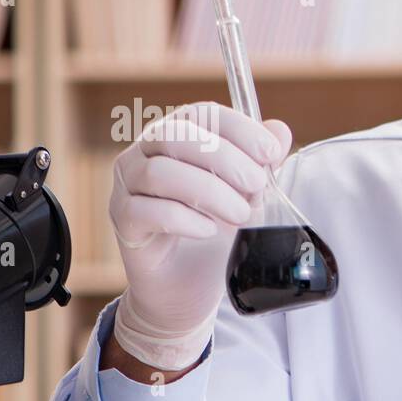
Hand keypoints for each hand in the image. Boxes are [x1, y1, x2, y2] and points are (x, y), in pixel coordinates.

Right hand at [108, 102, 291, 368]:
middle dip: (224, 158)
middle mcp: (144, 153)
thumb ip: (260, 162)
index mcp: (177, 136)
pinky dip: (184, 218)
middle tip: (256, 186)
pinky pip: (146, 210)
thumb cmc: (215, 233)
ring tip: (240, 216)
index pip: (202, 113)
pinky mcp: (122, 220)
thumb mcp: (248, 195)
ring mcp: (126, 185)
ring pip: (159, 172)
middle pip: (176, 134)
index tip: (272, 152)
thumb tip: (280, 130)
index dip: (239, 128)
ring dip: (209, 191)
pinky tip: (209, 231)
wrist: (187, 287)